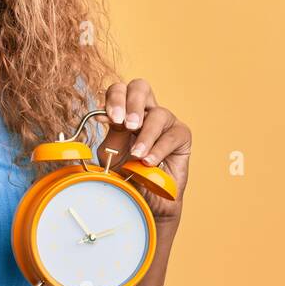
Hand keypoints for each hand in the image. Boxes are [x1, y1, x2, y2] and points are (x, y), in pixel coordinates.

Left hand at [97, 78, 190, 221]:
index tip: (108, 119)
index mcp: (125, 110)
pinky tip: (149, 162)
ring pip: (157, 114)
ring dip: (145, 135)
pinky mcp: (181, 135)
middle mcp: (145, 110)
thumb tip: (102, 114)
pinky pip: (171, 135)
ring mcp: (165, 120)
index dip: (114, 99)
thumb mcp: (112, 152)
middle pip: (140, 87)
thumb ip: (111, 132)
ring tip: (137, 155)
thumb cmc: (127, 174)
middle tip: (127, 124)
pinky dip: (158, 149)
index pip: (119, 90)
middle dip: (132, 103)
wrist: (146, 198)